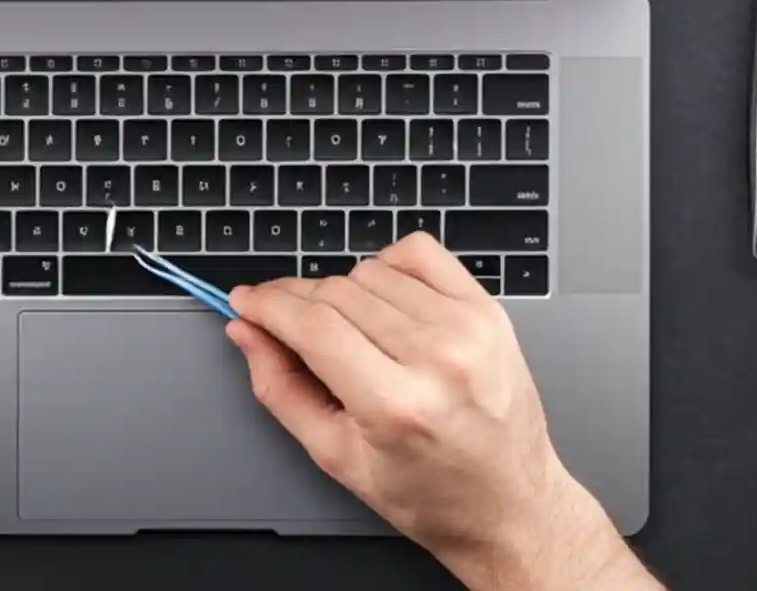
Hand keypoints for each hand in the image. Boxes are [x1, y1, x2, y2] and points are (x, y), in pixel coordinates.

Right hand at [227, 233, 660, 590]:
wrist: (510, 503)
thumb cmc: (428, 493)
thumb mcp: (336, 456)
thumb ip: (280, 388)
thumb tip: (246, 330)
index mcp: (396, 406)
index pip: (312, 325)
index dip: (266, 305)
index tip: (245, 302)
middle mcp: (438, 359)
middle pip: (336, 292)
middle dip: (297, 301)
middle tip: (286, 325)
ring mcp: (470, 328)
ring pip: (370, 270)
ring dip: (342, 291)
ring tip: (349, 332)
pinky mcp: (489, 310)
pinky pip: (418, 253)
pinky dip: (388, 266)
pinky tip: (385, 303)